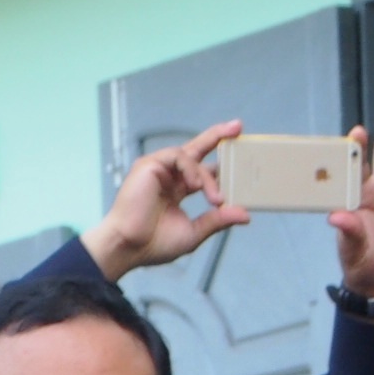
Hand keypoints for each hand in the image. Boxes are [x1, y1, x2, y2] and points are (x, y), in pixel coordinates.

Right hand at [81, 119, 248, 279]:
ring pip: (192, 156)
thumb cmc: (153, 244)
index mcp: (176, 190)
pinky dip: (191, 168)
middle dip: (218, 136)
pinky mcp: (148, 165)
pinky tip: (196, 186)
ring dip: (208, 177)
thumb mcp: (194, 232)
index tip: (242, 163)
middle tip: (239, 127)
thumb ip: (218, 220)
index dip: (221, 166)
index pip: (203, 170)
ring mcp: (157, 169)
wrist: (128, 247)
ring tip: (214, 198)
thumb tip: (245, 215)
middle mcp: (167, 176)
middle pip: (197, 149)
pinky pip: (178, 155)